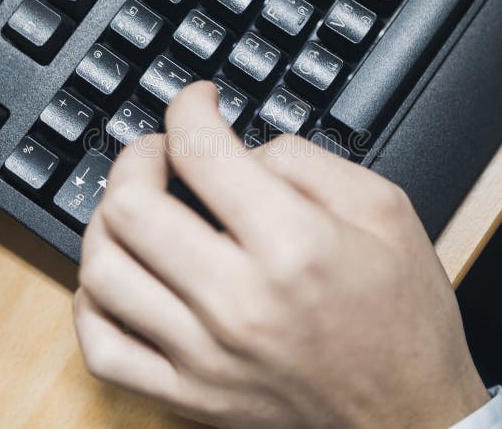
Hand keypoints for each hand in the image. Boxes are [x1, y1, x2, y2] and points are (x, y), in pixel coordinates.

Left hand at [74, 81, 488, 428]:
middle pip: (130, 206)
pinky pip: (102, 346)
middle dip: (136, 156)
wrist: (409, 417)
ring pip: (102, 270)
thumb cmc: (403, 319)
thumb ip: (307, 162)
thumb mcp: (385, 210)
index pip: (201, 152)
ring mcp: (204, 356)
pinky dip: (92, 300)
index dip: (188, 107)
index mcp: (293, 247)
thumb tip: (240, 148)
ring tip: (134, 207)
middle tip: (160, 150)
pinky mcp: (189, 395)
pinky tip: (118, 276)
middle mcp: (239, 303)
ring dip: (106, 220)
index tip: (196, 103)